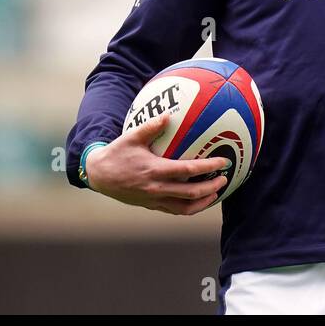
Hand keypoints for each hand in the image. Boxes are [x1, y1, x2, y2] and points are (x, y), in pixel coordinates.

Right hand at [84, 112, 229, 214]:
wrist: (99, 176)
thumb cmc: (116, 153)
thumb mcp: (131, 137)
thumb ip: (151, 126)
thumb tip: (168, 114)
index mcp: (154, 171)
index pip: (188, 171)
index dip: (208, 167)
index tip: (223, 162)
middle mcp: (156, 188)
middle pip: (191, 193)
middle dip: (211, 188)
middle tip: (225, 179)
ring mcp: (154, 200)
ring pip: (184, 208)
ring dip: (203, 202)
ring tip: (216, 194)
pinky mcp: (150, 205)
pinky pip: (174, 210)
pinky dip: (189, 207)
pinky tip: (197, 200)